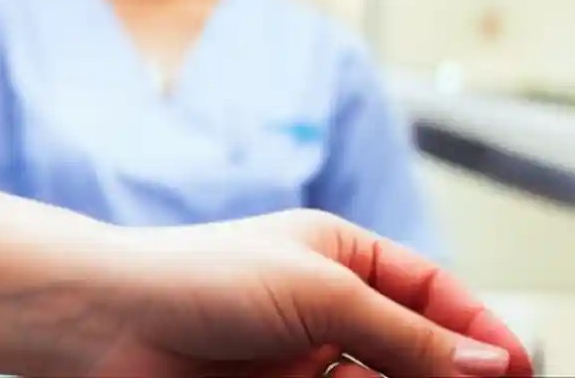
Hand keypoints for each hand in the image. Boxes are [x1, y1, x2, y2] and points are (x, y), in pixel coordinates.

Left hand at [93, 209, 530, 376]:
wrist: (105, 323)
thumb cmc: (195, 278)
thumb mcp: (319, 292)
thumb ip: (405, 332)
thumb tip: (487, 361)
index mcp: (335, 256)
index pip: (430, 291)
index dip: (475, 329)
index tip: (517, 368)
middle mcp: (321, 307)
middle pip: (411, 348)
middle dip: (445, 373)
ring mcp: (297, 358)